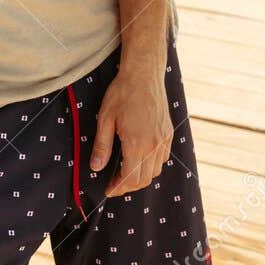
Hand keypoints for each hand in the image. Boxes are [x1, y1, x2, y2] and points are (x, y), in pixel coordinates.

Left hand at [89, 62, 170, 198]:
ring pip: (155, 171)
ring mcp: (164, 140)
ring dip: (141, 178)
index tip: (108, 190)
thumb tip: (96, 167)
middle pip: (144, 179)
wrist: (144, 74)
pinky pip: (163, 159)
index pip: (129, 178)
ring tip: (125, 174)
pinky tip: (140, 160)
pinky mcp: (169, 134)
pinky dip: (152, 166)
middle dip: (128, 186)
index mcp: (137, 143)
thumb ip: (102, 146)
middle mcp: (154, 145)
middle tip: (113, 184)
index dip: (118, 188)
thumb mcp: (105, 119)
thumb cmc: (122, 93)